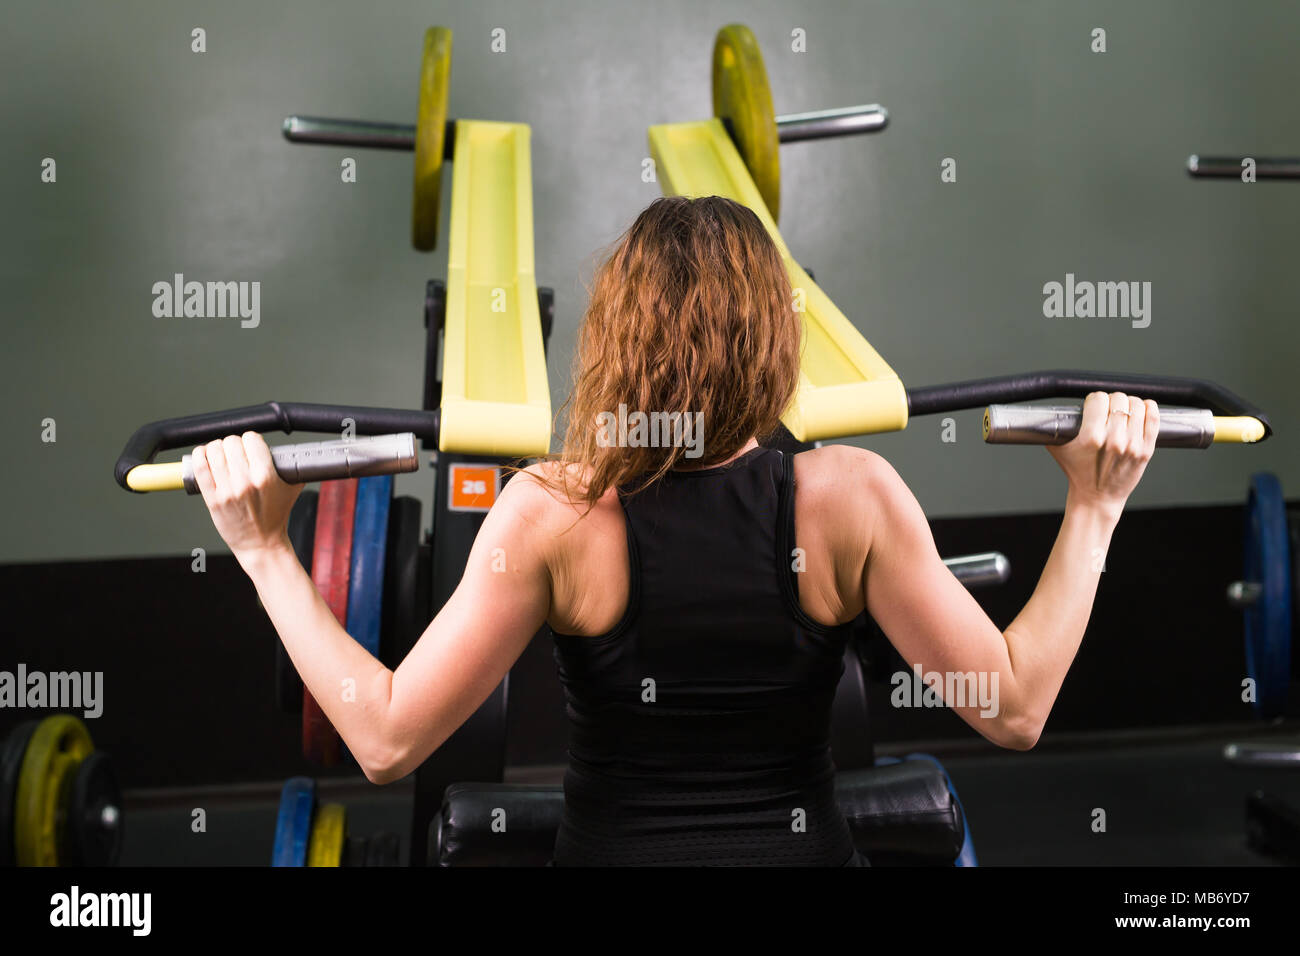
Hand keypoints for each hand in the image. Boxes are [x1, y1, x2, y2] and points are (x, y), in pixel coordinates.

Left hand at [192, 433, 301, 559]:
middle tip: (236, 454)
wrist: (261, 543)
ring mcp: (227, 490)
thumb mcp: (292, 488)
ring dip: (216, 449)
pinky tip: (204, 456)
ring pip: (213, 450)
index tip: (251, 447)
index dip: (251, 441)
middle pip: (231, 442)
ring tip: (220, 456)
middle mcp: (245, 482)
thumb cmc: (275, 516)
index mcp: (266, 476)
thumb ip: (291, 467)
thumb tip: (287, 451)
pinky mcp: (212, 498)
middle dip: (234, 445)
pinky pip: (200, 468)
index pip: (251, 438)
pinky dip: (199, 456)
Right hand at [1047, 391, 1158, 514]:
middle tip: (1107, 410)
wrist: (1097, 497)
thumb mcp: (1058, 448)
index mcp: (1091, 437)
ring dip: (1129, 404)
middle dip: (1111, 401)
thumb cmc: (1078, 472)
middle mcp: (1114, 440)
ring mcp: (1133, 445)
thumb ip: (1056, 427)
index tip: (1093, 407)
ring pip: (1136, 405)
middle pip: (1118, 399)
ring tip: (1123, 412)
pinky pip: (1153, 418)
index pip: (1098, 399)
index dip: (1094, 400)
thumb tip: (1051, 410)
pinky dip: (1149, 408)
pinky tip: (1141, 409)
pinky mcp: (1146, 450)